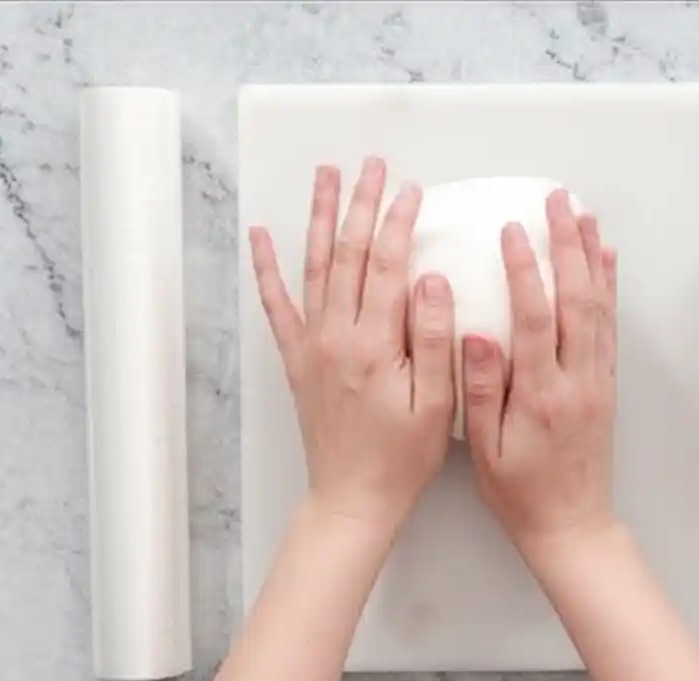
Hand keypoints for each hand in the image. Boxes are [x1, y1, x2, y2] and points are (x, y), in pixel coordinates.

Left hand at [247, 157, 455, 534]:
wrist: (353, 497)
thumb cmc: (401, 457)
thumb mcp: (435, 401)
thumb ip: (432, 337)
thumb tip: (431, 279)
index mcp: (373, 343)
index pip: (388, 265)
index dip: (400, 222)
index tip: (413, 190)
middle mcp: (335, 336)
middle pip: (348, 253)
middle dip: (361, 203)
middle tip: (373, 166)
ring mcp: (311, 345)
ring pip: (314, 266)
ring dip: (320, 217)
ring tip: (326, 176)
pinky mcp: (298, 360)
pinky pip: (277, 305)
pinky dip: (268, 268)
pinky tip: (263, 237)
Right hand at [462, 189, 618, 550]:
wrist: (571, 524)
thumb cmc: (520, 492)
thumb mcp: (486, 448)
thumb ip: (480, 389)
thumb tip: (475, 334)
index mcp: (541, 394)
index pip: (534, 318)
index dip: (524, 270)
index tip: (512, 230)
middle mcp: (577, 380)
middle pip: (577, 299)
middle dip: (567, 244)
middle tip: (557, 201)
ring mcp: (597, 379)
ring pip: (600, 307)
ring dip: (592, 257)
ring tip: (583, 214)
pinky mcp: (606, 384)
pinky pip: (610, 327)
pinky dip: (610, 289)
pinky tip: (606, 261)